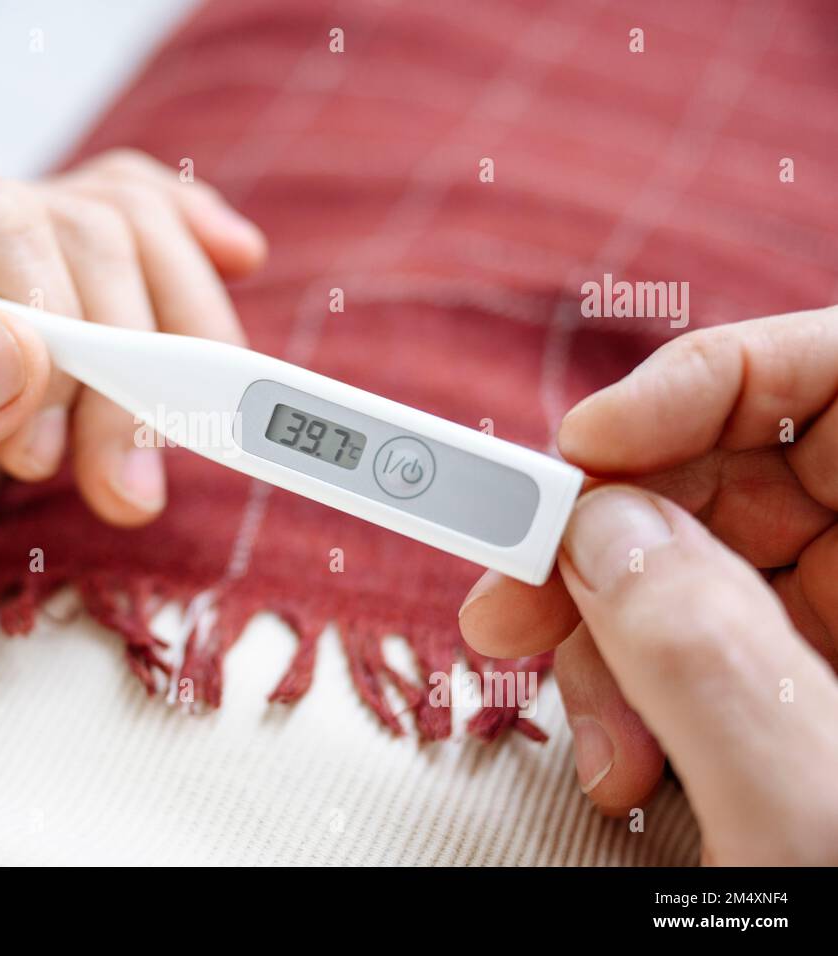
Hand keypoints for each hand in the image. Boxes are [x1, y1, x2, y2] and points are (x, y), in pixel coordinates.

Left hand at [0, 150, 265, 630]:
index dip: (52, 317)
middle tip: (125, 485)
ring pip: (120, 229)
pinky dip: (185, 256)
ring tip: (159, 456)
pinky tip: (232, 268)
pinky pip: (128, 231)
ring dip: (174, 336)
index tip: (50, 450)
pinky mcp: (29, 290)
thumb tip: (16, 351)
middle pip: (71, 228)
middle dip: (124, 359)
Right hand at [460, 308, 837, 863]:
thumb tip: (598, 530)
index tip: (586, 447)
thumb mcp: (807, 803)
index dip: (705, 384)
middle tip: (515, 593)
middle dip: (610, 533)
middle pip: (740, 473)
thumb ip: (702, 650)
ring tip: (596, 738)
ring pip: (693, 564)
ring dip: (606, 638)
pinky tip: (623, 758)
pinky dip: (629, 690)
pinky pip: (688, 643)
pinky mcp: (802, 693)